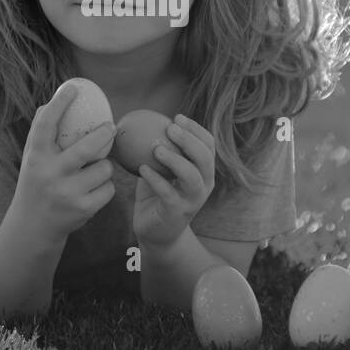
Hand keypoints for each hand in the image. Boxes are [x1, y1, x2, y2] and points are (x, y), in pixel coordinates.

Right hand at [13, 82, 116, 242]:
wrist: (33, 227)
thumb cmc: (36, 184)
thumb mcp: (32, 160)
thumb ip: (42, 134)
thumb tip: (54, 100)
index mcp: (36, 157)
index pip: (46, 124)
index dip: (59, 103)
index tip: (73, 88)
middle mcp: (50, 174)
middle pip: (87, 147)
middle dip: (104, 134)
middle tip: (111, 127)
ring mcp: (67, 193)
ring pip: (104, 169)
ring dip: (103, 167)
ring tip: (93, 171)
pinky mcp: (83, 209)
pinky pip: (109, 189)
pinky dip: (105, 187)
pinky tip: (93, 191)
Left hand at [133, 114, 215, 247]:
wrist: (156, 233)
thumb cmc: (157, 195)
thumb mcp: (161, 169)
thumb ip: (160, 149)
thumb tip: (144, 121)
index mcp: (204, 171)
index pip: (208, 144)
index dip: (195, 129)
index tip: (177, 117)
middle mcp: (204, 184)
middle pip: (204, 157)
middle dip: (189, 139)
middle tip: (169, 127)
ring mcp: (193, 200)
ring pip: (192, 175)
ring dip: (174, 159)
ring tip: (156, 149)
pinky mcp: (178, 212)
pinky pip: (168, 192)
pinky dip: (155, 179)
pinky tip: (142, 169)